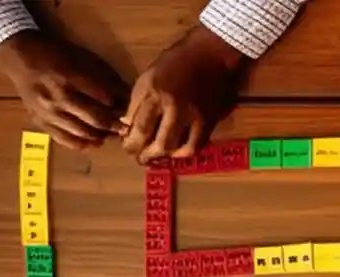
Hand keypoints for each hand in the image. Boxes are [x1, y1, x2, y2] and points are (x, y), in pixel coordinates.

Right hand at [0, 31, 128, 150]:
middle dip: (115, 125)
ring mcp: (47, 113)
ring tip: (112, 134)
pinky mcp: (40, 122)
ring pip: (82, 133)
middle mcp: (57, 98)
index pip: (102, 97)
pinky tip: (95, 142)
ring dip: (102, 136)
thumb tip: (124, 96)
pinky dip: (83, 144)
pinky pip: (65, 140)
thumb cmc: (54, 54)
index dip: (119, 105)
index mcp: (68, 76)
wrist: (20, 57)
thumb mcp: (80, 57)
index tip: (128, 109)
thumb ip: (102, 77)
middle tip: (125, 127)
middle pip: (95, 119)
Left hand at [122, 27, 245, 164]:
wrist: (210, 55)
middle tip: (139, 158)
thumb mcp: (149, 76)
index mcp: (153, 92)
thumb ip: (138, 102)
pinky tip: (178, 153)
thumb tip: (128, 127)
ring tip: (157, 158)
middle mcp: (171, 105)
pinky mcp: (208, 121)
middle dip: (143, 154)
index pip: (137, 126)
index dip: (130, 143)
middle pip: (154, 141)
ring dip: (162, 157)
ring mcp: (192, 115)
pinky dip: (184, 153)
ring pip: (173, 147)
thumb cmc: (176, 62)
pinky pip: (195, 146)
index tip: (128, 147)